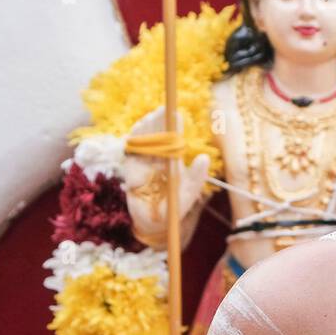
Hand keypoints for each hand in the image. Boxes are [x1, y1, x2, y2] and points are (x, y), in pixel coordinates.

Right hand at [122, 107, 209, 245]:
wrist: (154, 223)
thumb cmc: (174, 207)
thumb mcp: (188, 193)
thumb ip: (196, 177)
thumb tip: (205, 158)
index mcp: (174, 159)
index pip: (174, 138)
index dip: (174, 125)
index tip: (176, 114)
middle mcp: (159, 157)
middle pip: (157, 134)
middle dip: (159, 121)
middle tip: (162, 110)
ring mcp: (144, 162)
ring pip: (144, 140)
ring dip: (145, 128)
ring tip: (149, 119)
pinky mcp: (131, 169)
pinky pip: (130, 152)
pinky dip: (132, 142)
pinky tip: (133, 134)